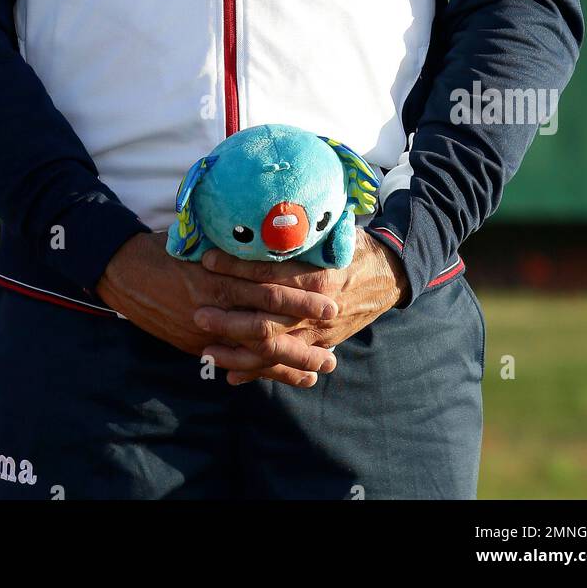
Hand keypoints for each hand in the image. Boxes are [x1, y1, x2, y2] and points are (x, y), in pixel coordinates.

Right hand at [94, 231, 341, 387]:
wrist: (121, 269)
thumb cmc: (164, 245)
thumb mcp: (199, 237)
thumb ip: (232, 246)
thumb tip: (271, 239)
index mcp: (216, 273)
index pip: (266, 286)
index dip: (299, 293)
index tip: (328, 294)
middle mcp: (211, 305)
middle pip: (266, 323)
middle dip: (302, 331)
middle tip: (333, 336)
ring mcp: (202, 330)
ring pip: (253, 350)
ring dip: (289, 359)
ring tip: (320, 365)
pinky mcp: (193, 344)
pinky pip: (233, 361)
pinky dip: (261, 370)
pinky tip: (286, 376)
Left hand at [193, 229, 409, 386]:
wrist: (387, 277)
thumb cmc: (352, 248)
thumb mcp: (331, 234)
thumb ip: (299, 232)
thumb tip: (261, 212)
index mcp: (317, 276)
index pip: (270, 272)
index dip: (237, 267)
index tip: (208, 260)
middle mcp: (316, 308)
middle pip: (266, 317)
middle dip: (230, 318)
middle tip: (198, 312)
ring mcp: (317, 332)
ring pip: (272, 348)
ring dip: (237, 350)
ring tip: (205, 347)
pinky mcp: (318, 346)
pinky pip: (284, 364)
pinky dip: (257, 372)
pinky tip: (230, 375)